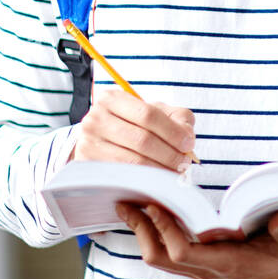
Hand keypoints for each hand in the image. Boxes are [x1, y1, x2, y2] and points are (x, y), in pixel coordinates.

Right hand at [69, 88, 196, 171]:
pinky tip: (158, 180)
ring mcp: (88, 143)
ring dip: (160, 169)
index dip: (173, 131)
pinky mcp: (88, 166)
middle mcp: (95, 118)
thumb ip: (178, 118)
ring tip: (175, 172)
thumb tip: (187, 136)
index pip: (148, 114)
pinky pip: (123, 176)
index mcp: (112, 98)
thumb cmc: (135, 125)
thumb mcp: (156, 113)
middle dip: (169, 154)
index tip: (189, 144)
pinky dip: (145, 180)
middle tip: (184, 162)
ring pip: (133, 160)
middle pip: (142, 139)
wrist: (102, 142)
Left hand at [116, 203, 277, 278]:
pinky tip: (154, 217)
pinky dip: (156, 235)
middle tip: (127, 202)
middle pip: (160, 258)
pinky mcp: (203, 264)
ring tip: (133, 207)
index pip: (183, 252)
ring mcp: (203, 269)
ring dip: (144, 233)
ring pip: (160, 258)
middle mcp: (208, 270)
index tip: (155, 205)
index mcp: (226, 263)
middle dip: (141, 230)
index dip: (166, 230)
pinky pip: (169, 254)